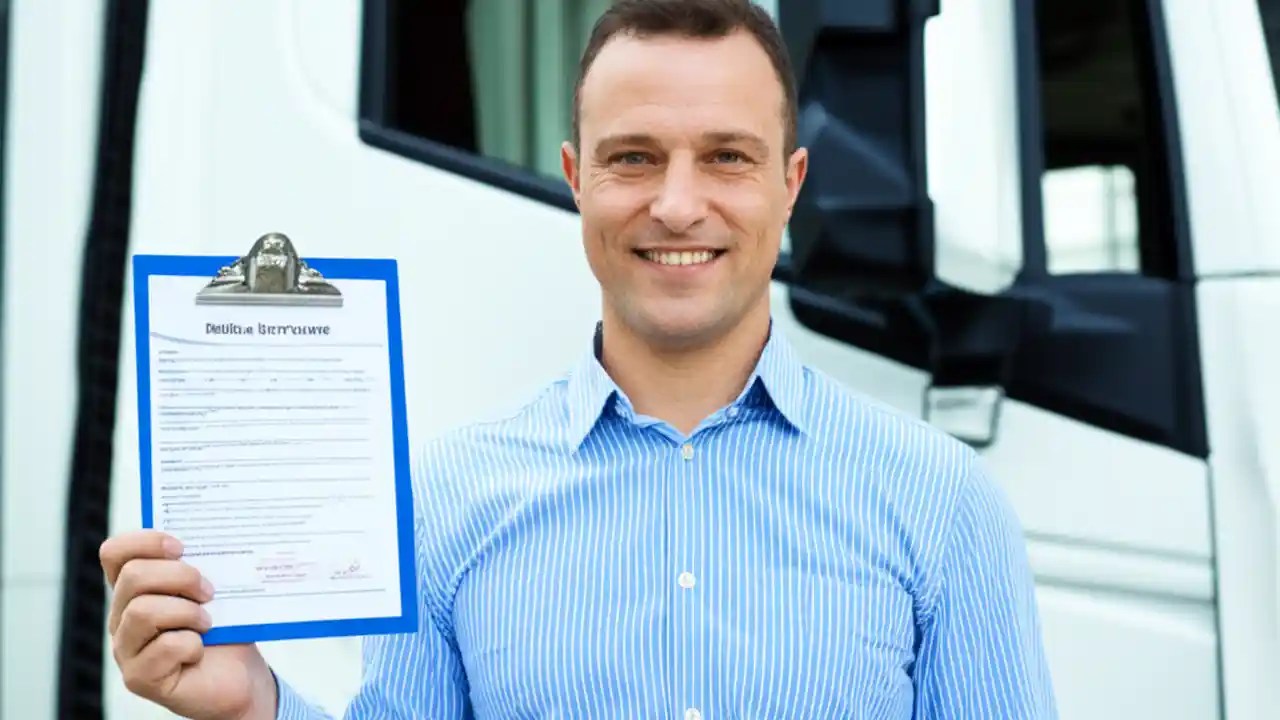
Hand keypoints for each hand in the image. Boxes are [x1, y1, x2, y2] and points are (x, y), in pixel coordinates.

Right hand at [100, 530, 276, 719]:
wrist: (239, 677)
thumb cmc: (225, 630)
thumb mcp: (214, 591)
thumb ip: (203, 566)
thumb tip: (212, 534)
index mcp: (136, 590)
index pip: (115, 553)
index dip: (144, 542)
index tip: (181, 547)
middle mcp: (122, 617)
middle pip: (133, 577)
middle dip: (180, 576)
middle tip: (209, 592)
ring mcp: (126, 649)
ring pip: (142, 611)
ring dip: (187, 613)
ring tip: (208, 623)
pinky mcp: (139, 678)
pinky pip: (164, 647)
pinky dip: (192, 645)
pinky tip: (199, 651)